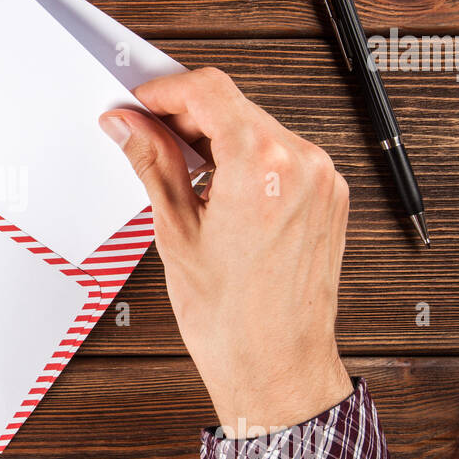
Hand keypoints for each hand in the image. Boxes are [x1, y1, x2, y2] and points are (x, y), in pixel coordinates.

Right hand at [99, 67, 351, 436]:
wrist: (278, 367)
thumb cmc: (232, 320)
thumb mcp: (176, 232)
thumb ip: (152, 164)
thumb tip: (127, 125)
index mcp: (262, 167)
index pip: (209, 90)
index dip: (164, 90)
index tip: (138, 104)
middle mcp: (302, 164)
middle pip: (234, 105)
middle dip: (185, 114)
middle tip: (144, 137)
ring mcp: (323, 179)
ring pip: (258, 126)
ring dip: (216, 136)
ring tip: (181, 174)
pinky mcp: (330, 196)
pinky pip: (282, 153)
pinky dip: (246, 157)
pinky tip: (218, 189)